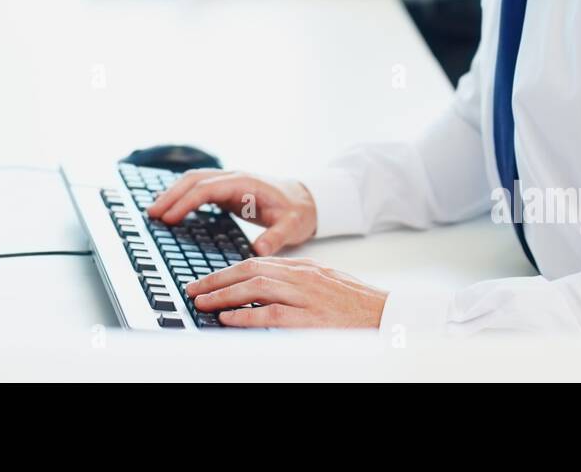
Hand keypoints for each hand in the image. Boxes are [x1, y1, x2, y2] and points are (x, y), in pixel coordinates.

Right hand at [147, 169, 316, 255]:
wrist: (306, 200)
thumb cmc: (298, 212)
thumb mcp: (292, 226)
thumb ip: (276, 237)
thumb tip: (258, 250)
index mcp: (246, 183)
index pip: (207, 188)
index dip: (186, 202)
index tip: (170, 218)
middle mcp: (234, 178)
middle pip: (195, 179)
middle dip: (171, 195)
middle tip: (152, 214)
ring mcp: (229, 182)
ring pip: (194, 180)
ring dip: (173, 193)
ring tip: (154, 211)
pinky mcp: (227, 190)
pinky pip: (199, 188)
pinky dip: (182, 195)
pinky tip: (171, 208)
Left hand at [185, 257, 388, 327]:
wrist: (386, 315)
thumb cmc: (356, 303)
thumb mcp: (323, 282)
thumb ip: (295, 281)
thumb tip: (263, 286)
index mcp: (303, 266)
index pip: (257, 261)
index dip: (227, 271)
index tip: (207, 280)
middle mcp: (302, 276)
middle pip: (250, 270)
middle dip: (217, 279)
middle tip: (193, 290)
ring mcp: (306, 295)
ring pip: (256, 288)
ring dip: (224, 295)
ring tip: (202, 304)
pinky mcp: (310, 318)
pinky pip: (271, 314)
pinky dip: (246, 315)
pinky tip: (228, 319)